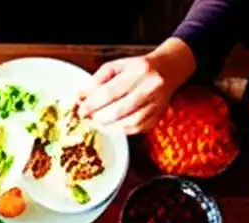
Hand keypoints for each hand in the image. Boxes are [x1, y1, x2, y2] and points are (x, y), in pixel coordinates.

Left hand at [76, 38, 195, 133]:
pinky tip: (110, 124)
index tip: (80, 111)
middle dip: (98, 117)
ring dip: (107, 126)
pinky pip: (135, 129)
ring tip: (96, 121)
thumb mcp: (116, 66)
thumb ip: (96, 81)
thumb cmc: (138, 67)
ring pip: (128, 123)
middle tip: (86, 117)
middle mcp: (151, 88)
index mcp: (139, 71)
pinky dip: (119, 129)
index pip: (111, 92)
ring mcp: (156, 104)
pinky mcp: (157, 116)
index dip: (92, 104)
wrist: (168, 69)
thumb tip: (79, 96)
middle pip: (119, 110)